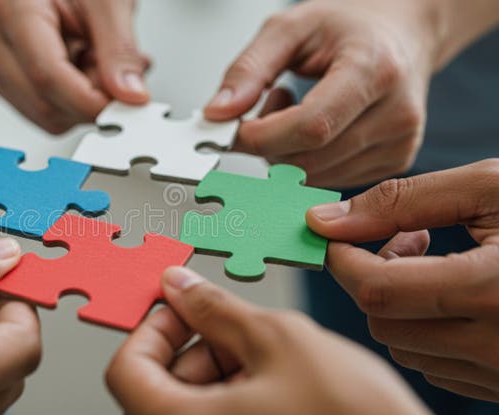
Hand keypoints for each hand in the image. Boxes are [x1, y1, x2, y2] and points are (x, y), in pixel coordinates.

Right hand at [0, 0, 149, 133]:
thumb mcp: (108, 0)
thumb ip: (120, 49)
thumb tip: (128, 95)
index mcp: (11, 9)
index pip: (47, 76)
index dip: (91, 101)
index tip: (125, 105)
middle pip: (44, 104)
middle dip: (91, 99)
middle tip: (118, 69)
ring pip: (47, 116)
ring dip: (84, 100)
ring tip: (98, 58)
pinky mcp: (4, 80)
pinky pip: (45, 113)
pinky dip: (74, 101)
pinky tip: (84, 66)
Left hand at [106, 267, 430, 414]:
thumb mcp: (279, 342)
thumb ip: (218, 309)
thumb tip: (180, 286)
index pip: (127, 369)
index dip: (153, 326)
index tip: (181, 304)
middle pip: (162, 385)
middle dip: (200, 345)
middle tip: (239, 323)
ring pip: (196, 402)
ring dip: (226, 367)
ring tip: (277, 355)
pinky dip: (242, 393)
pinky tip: (284, 380)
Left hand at [204, 0, 442, 187]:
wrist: (402, 34)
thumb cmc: (349, 27)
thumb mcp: (290, 28)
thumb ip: (248, 69)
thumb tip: (218, 113)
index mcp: (375, 69)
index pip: (312, 127)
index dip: (263, 136)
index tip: (233, 130)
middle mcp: (397, 111)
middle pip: (310, 158)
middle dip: (269, 144)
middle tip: (267, 105)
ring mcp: (400, 143)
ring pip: (315, 176)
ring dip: (286, 152)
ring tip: (297, 109)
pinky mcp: (396, 163)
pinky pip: (330, 180)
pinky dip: (307, 161)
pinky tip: (316, 128)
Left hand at [307, 159, 498, 400]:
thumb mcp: (492, 189)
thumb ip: (404, 200)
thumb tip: (324, 220)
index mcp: (495, 290)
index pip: (377, 288)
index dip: (343, 257)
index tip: (341, 231)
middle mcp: (498, 346)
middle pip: (381, 319)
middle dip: (372, 274)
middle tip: (408, 235)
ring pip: (402, 343)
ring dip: (398, 300)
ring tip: (436, 258)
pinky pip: (435, 362)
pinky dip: (426, 325)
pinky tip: (457, 292)